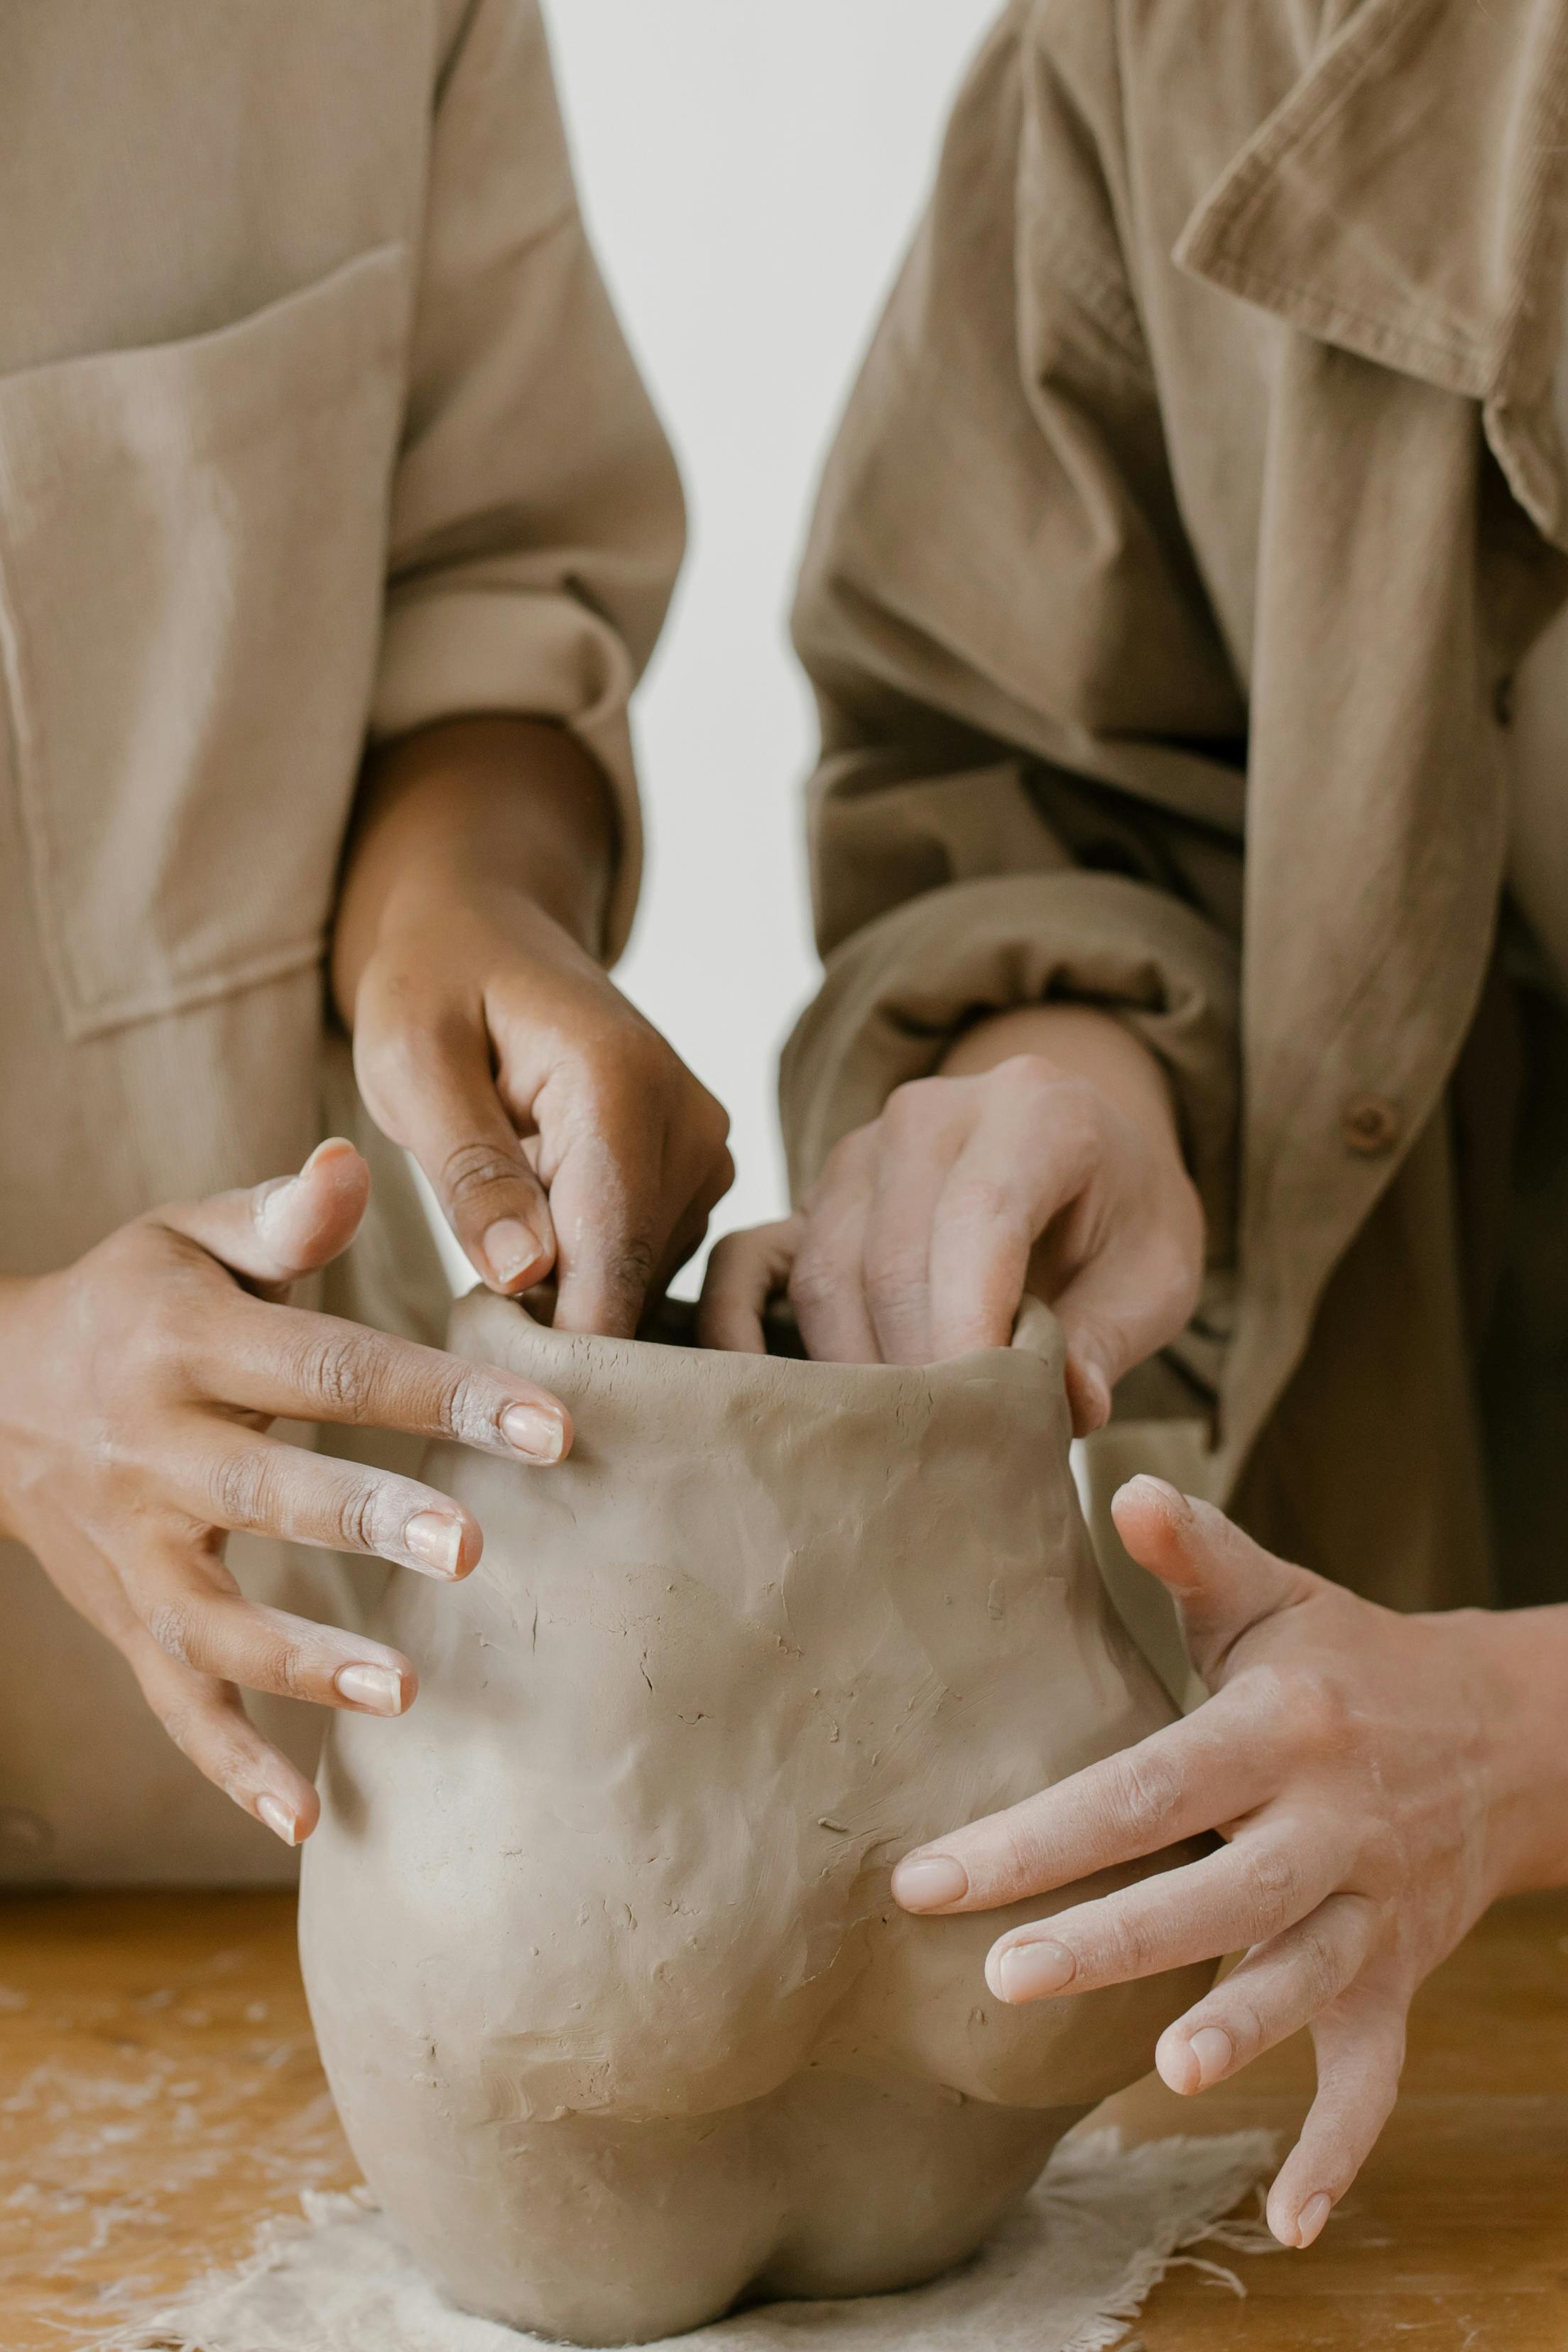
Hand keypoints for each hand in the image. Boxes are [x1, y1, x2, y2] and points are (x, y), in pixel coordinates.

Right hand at [0, 1141, 574, 1844]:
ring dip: (302, 1664)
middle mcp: (152, 1450)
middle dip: (368, 1520)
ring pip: (211, 1619)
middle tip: (474, 1549)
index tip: (549, 1423)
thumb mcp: (190, 1237)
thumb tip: (353, 1163)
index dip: (437, 1393)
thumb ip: (282, 1216)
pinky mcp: (121, 1620)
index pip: (327, 1366)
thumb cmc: (137, 1301)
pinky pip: (172, 1704)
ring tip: (404, 1693)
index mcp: (188, 1344)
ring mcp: (130, 1550)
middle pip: (265, 1489)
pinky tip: (306, 1821)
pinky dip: (231, 1765)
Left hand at [335, 718, 732, 1334]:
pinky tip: (525, 1252)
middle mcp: (690, 1125)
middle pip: (630, 1286)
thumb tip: (524, 1275)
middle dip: (553, 1332)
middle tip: (464, 1344)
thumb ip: (466, 1168)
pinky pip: (642, 1266)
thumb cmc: (433, 986)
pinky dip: (582, 1278)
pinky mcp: (695, 1178)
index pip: (609, 1263)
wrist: (487, 931)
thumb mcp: (411, 1062)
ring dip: (564, 1303)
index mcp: (623, 1089)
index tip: (495, 1405)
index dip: (558, 1349)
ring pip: (638, 1287)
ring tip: (487, 1272)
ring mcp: (703, 1155)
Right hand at [699, 1006, 1200, 1431]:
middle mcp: (930, 1113)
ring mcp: (858, 1151)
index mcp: (1034, 1110)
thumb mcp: (1158, 1271)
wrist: (1081, 1156)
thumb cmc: (1122, 1218)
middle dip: (915, 1370)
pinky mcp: (812, 1194)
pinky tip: (783, 1403)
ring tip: (901, 1446)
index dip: (970, 1326)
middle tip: (947, 1456)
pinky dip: (743, 1332)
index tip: (982, 1420)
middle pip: (890, 1258)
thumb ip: (1113, 1335)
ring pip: (825, 1274)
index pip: (979, 1218)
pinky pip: (747, 1262)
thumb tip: (1067, 1407)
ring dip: (854, 1373)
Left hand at [889, 1478, 1567, 2247]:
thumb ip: (1194, 1552)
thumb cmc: (1343, 1658)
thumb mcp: (1275, 1596)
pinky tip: (1287, 2221)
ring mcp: (1371, 1905)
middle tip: (1004, 1975)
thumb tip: (1120, 1482)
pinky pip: (1377, 2071)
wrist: (1501, 1729)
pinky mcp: (1399, 1971)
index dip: (1040, 1831)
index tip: (930, 1876)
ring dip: (1240, 2028)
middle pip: (1217, 1891)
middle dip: (1113, 1937)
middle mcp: (1329, 1821)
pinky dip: (1342, 2146)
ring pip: (1302, 1977)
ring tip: (1159, 2072)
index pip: (1146, 1784)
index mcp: (1278, 1727)